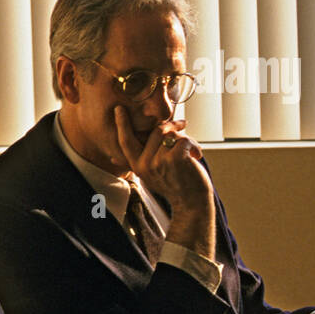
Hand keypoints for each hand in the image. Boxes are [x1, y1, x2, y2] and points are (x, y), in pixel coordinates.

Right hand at [114, 107, 215, 259]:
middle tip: (183, 124)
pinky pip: (184, 139)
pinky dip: (195, 145)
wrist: (191, 204)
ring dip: (185, 138)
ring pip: (171, 134)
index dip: (122, 124)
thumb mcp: (151, 174)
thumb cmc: (175, 187)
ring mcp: (159, 162)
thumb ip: (139, 161)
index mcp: (137, 166)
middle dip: (172, 125)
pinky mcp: (174, 159)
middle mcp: (145, 164)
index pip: (125, 141)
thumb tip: (117, 156)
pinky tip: (196, 156)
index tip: (119, 109)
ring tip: (191, 150)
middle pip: (154, 131)